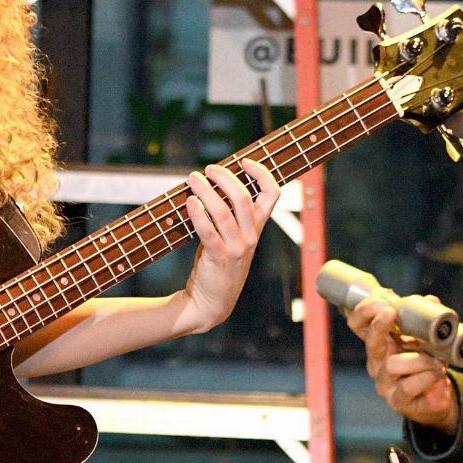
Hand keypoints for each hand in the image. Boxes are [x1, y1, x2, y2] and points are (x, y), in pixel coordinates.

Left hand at [181, 158, 280, 332]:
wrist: (212, 302)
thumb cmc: (218, 263)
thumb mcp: (231, 237)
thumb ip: (228, 215)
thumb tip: (210, 183)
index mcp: (257, 228)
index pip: (272, 195)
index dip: (262, 174)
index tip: (244, 161)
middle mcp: (250, 236)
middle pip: (244, 197)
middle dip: (225, 177)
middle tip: (208, 169)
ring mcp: (236, 248)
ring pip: (223, 211)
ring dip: (206, 191)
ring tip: (193, 179)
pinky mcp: (219, 257)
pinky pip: (208, 231)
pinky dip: (198, 214)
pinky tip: (190, 202)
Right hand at [348, 297, 458, 431]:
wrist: (437, 398)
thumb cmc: (427, 365)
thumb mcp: (426, 341)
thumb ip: (426, 321)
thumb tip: (430, 300)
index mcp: (380, 344)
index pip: (359, 326)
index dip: (363, 312)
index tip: (380, 301)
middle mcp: (377, 362)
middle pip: (370, 341)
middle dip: (378, 325)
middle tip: (390, 312)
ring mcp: (384, 382)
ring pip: (393, 364)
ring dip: (420, 359)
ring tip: (437, 361)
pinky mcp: (396, 400)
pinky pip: (408, 386)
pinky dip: (426, 377)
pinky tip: (437, 373)